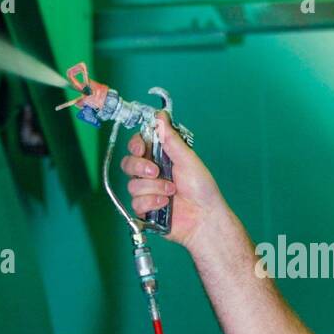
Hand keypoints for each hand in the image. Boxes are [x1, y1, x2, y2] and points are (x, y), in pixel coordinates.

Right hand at [121, 110, 222, 249]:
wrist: (204, 218)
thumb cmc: (202, 189)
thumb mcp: (188, 159)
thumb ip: (171, 139)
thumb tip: (161, 116)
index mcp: (161, 158)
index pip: (138, 145)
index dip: (135, 145)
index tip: (141, 148)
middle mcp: (152, 173)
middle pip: (128, 163)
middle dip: (140, 167)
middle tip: (156, 172)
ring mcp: (147, 191)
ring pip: (132, 184)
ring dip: (153, 188)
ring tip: (171, 192)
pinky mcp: (145, 208)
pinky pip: (135, 202)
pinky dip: (151, 202)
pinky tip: (165, 205)